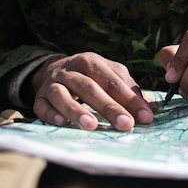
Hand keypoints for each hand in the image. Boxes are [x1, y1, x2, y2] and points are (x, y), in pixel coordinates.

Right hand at [31, 52, 153, 130]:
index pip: (113, 81)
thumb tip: (148, 110)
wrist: (53, 69)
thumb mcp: (109, 74)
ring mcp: (53, 83)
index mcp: (91, 62)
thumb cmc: (89, 75)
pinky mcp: (39, 96)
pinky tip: (62, 123)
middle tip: (126, 124)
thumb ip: (128, 90)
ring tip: (92, 125)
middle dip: (109, 107)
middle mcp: (71, 70)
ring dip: (77, 110)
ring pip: (63, 95)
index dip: (130, 100)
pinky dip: (51, 114)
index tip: (145, 118)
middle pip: (90, 87)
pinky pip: (42, 105)